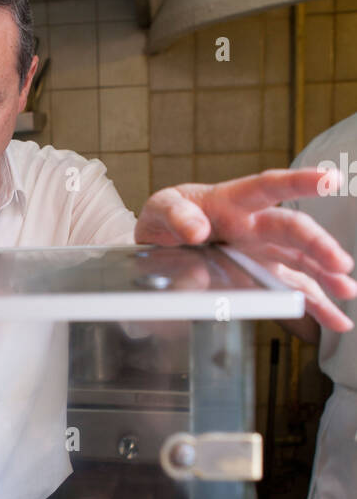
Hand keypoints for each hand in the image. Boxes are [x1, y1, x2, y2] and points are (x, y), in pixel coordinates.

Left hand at [134, 167, 356, 331]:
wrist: (163, 240)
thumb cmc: (168, 216)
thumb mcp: (160, 208)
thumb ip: (175, 215)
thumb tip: (196, 230)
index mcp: (233, 200)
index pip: (270, 187)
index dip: (300, 181)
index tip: (331, 178)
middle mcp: (255, 225)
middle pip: (293, 231)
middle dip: (319, 246)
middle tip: (340, 263)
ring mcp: (262, 252)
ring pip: (302, 262)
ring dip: (326, 277)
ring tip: (348, 292)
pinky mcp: (261, 276)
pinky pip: (293, 289)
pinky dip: (314, 305)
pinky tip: (336, 320)